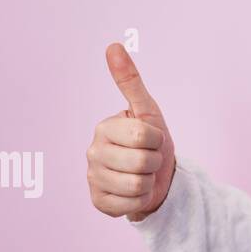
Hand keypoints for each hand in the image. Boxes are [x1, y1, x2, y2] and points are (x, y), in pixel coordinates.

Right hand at [86, 44, 176, 220]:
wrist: (155, 178)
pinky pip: (131, 206)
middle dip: (154, 163)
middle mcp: (92, 152)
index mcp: (103, 128)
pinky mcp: (99, 202)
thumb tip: (113, 45)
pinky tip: (135, 192)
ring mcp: (93, 178)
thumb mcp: (147, 112)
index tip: (152, 141)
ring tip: (143, 175)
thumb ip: (131, 81)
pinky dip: (141, 201)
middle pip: (141, 163)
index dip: (157, 141)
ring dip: (149, 182)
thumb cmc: (151, 143)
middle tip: (148, 160)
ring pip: (137, 185)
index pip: (144, 136)